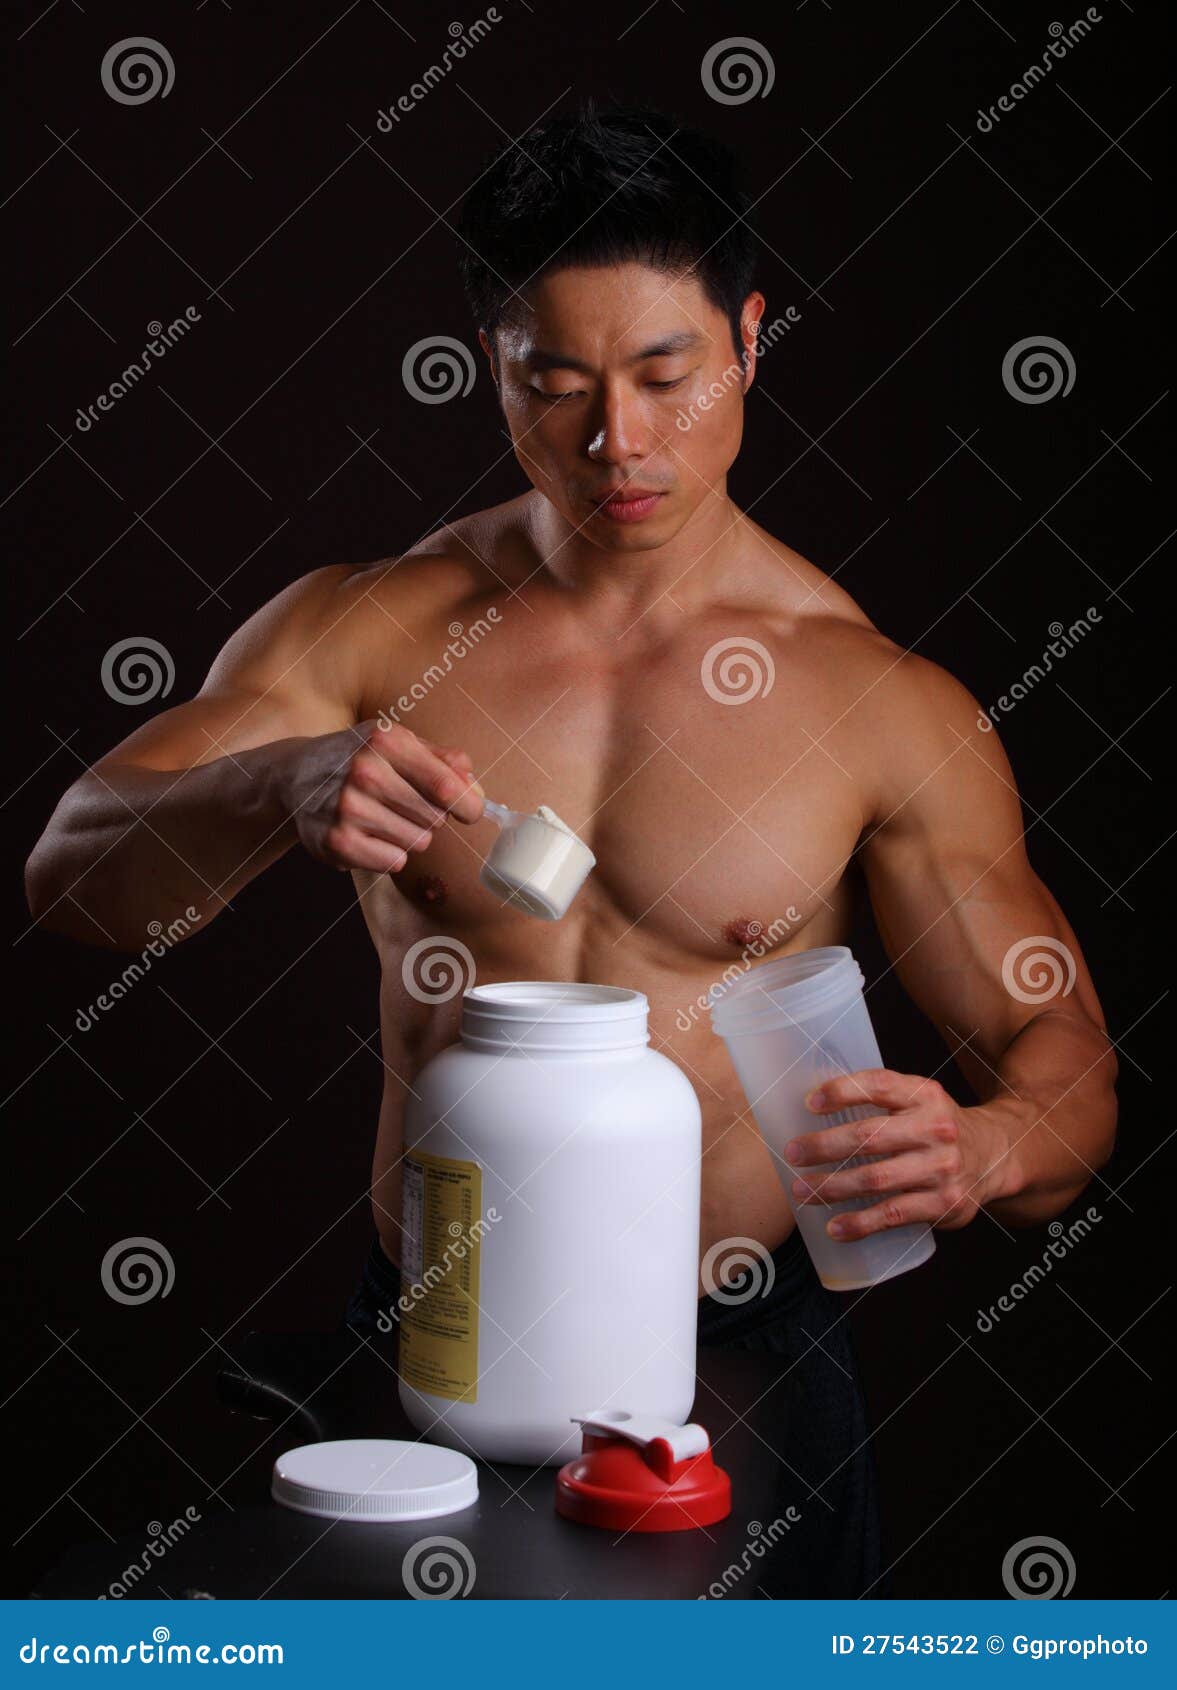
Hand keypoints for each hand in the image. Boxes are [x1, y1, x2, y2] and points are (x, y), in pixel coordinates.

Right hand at [279, 721, 483, 872]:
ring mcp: (348, 809)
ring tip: (381, 816)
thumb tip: (477, 793)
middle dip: (430, 816)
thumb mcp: (398, 743)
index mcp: (386, 742)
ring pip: (418, 842)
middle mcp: (365, 772)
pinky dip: (389, 854)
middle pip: (436, 819)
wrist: (295, 775)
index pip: (447, 787)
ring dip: (408, 835)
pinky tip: (368, 834)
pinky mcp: (337, 842)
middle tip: (403, 804)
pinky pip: (394, 862)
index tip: (470, 811)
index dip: (469, 805)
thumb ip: (444, 762)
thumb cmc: (359, 758)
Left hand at [783, 1069, 1010, 1239]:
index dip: (842, 1091)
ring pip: (877, 1179)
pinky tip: (835, 1227)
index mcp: (925, 1095)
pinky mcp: (944, 1204)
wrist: (994, 1155)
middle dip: (824, 1146)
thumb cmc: (936, 1126)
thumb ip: (879, 1098)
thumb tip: (810, 1106)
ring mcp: (942, 1169)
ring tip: (802, 1191)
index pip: (879, 1085)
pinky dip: (861, 1222)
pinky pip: (894, 1214)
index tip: (809, 1103)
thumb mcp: (919, 1099)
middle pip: (870, 1137)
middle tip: (791, 1153)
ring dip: (833, 1187)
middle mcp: (936, 1129)